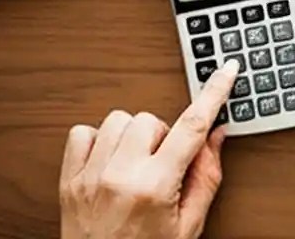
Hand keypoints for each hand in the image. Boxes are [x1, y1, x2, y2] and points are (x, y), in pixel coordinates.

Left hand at [59, 61, 237, 238]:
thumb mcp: (190, 225)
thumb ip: (207, 176)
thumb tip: (217, 137)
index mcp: (155, 186)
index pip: (192, 126)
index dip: (213, 93)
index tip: (225, 70)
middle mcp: (120, 176)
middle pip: (151, 118)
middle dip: (164, 135)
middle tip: (166, 163)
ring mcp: (90, 176)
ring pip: (117, 119)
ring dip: (133, 135)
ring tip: (137, 163)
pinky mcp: (69, 179)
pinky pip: (81, 133)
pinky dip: (98, 141)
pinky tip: (110, 160)